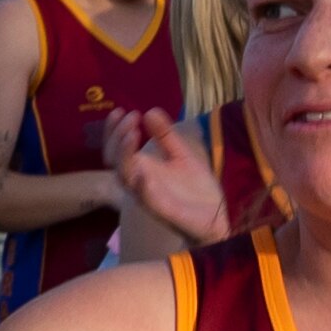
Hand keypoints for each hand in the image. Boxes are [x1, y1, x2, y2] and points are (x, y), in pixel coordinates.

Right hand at [109, 108, 230, 245]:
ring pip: (125, 177)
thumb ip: (166, 136)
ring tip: (132, 133)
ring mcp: (149, 198)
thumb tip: (149, 111)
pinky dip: (142, 187)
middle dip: (117, 137)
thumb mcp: (182, 155)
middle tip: (131, 117)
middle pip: (114, 160)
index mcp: (142, 169)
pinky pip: (147, 200)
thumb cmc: (196, 190)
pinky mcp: (163, 212)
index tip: (121, 110)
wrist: (217, 219)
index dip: (113, 131)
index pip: (116, 149)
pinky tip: (143, 172)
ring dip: (124, 154)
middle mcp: (140, 183)